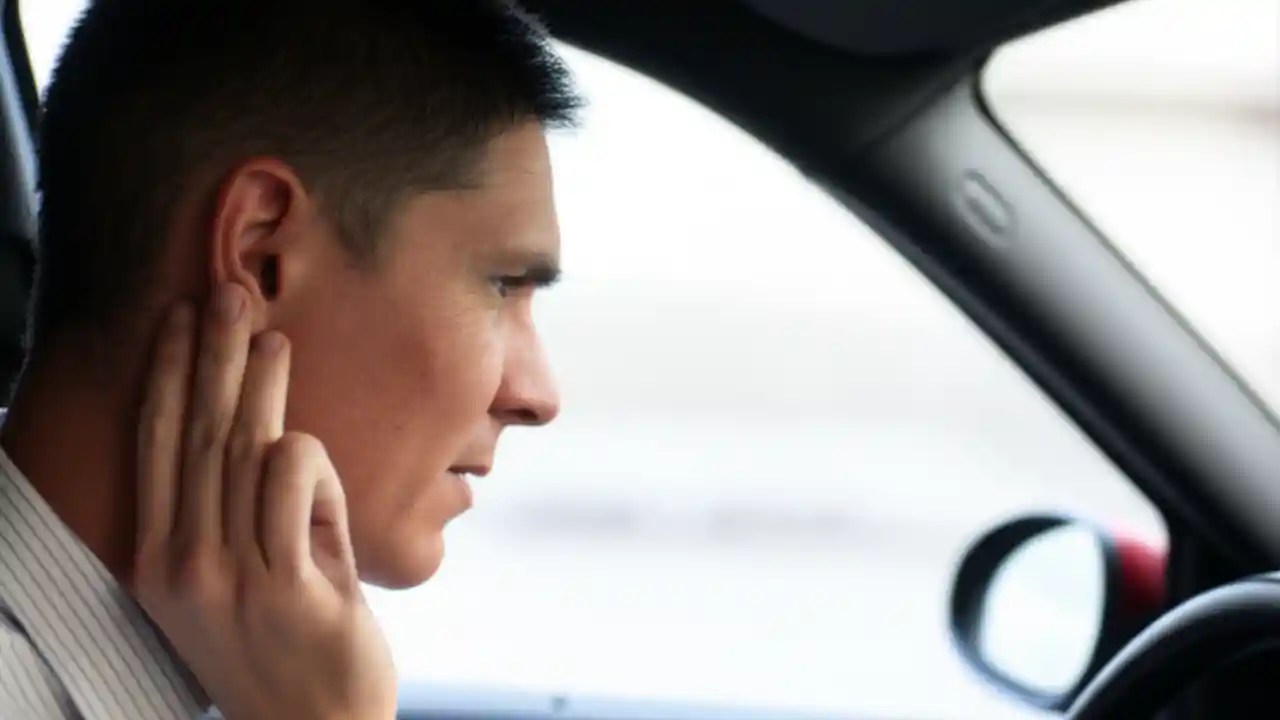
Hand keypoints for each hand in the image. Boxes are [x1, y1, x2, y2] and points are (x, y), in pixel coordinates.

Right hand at [131, 285, 396, 719]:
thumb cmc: (288, 644)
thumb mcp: (241, 578)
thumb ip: (243, 515)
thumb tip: (267, 437)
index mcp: (162, 559)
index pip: (159, 448)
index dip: (170, 379)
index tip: (180, 321)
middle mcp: (182, 565)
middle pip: (196, 435)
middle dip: (210, 356)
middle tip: (226, 292)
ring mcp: (229, 578)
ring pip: (243, 450)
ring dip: (261, 383)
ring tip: (273, 336)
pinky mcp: (283, 586)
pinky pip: (291, 485)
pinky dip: (306, 458)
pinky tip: (306, 444)